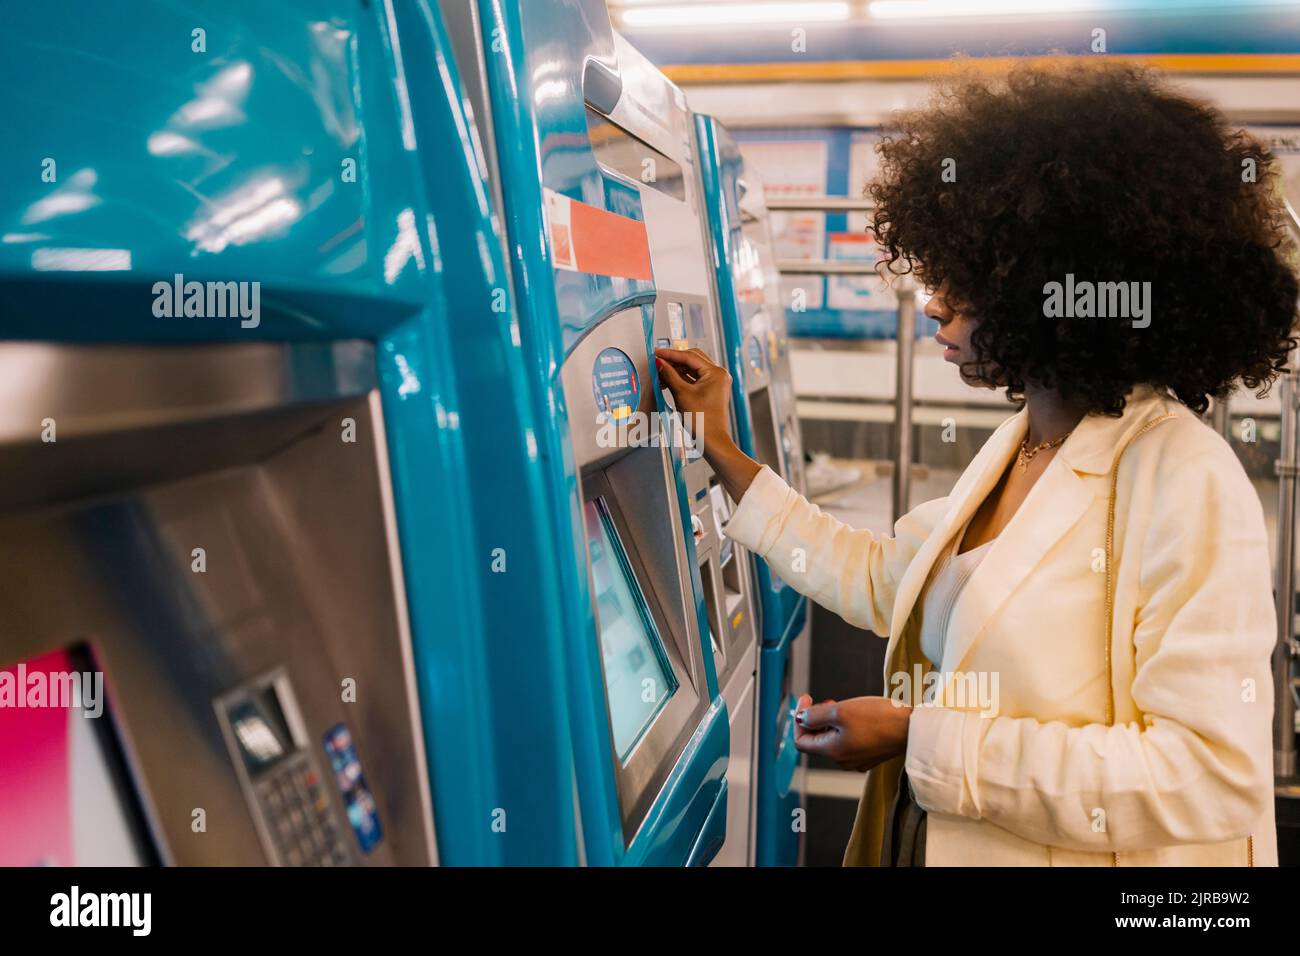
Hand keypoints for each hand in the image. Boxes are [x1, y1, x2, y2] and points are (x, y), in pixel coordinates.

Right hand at [654, 347, 759, 500]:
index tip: (657, 353)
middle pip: (692, 359)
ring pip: (692, 369)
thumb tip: (659, 363)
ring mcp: (715, 382)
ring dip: (676, 370)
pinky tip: (668, 380)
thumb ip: (669, 375)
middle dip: (674, 360)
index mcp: (716, 373)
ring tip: (660, 373)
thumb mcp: (682, 395)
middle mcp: (719, 375)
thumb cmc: (703, 422)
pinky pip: (694, 378)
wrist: (712, 441)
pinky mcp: (710, 390)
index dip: (671, 354)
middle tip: (657, 361)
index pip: (690, 356)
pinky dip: (681, 379)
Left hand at [793, 693, 911, 771]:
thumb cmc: (878, 718)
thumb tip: (800, 719)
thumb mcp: (840, 711)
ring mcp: (858, 760)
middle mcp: (843, 761)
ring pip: (833, 740)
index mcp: (833, 752)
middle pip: (817, 741)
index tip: (806, 698)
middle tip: (826, 700)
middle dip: (815, 719)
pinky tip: (856, 715)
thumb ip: (815, 715)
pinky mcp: (870, 755)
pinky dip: (844, 728)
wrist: (913, 728)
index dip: (799, 719)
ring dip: (830, 722)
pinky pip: (848, 742)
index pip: (801, 741)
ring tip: (842, 705)